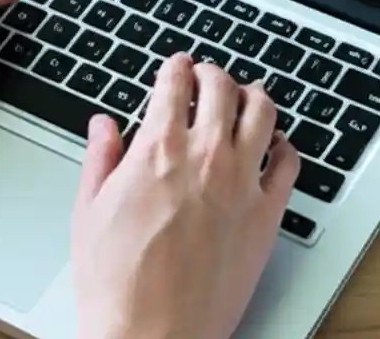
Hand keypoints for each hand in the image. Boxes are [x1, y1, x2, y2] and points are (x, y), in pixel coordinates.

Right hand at [72, 54, 300, 338]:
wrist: (153, 335)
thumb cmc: (118, 285)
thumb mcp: (89, 212)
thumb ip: (101, 159)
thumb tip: (103, 126)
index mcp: (157, 151)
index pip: (175, 83)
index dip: (175, 67)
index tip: (176, 67)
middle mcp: (205, 158)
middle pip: (222, 87)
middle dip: (212, 74)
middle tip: (206, 77)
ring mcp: (242, 185)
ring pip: (263, 112)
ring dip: (251, 96)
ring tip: (243, 97)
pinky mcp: (267, 216)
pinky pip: (289, 163)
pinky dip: (283, 145)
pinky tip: (274, 145)